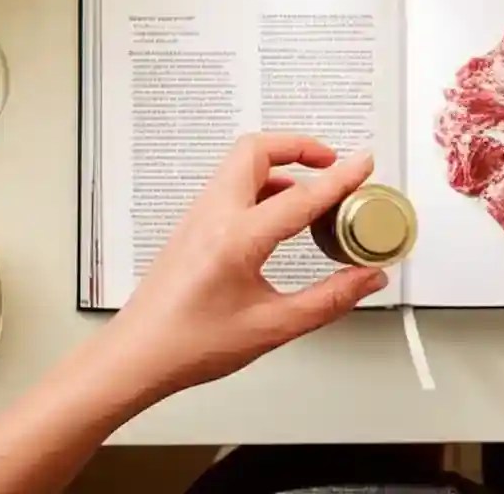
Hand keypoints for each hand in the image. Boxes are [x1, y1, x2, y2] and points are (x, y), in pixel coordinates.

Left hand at [97, 134, 388, 408]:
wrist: (138, 356)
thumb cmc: (189, 345)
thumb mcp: (273, 327)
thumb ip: (329, 299)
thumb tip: (365, 278)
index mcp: (236, 239)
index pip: (301, 196)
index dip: (340, 178)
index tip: (363, 165)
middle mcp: (213, 216)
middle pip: (257, 149)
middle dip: (299, 147)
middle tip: (330, 161)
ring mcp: (198, 216)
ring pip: (240, 164)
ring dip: (279, 166)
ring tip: (310, 191)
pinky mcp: (192, 225)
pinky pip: (230, 185)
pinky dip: (261, 184)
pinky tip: (279, 213)